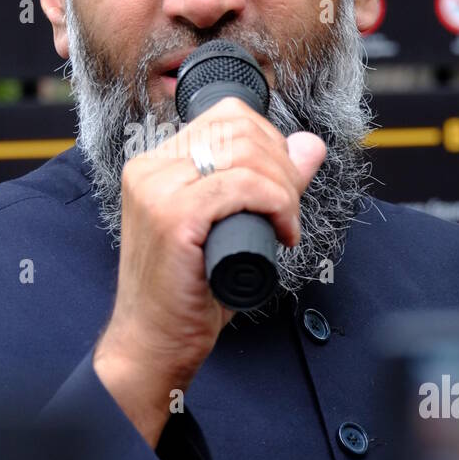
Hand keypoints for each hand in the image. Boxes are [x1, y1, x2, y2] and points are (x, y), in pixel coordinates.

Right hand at [93, 97, 326, 446]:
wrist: (154, 343)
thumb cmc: (188, 293)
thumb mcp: (233, 226)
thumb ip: (269, 183)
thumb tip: (308, 145)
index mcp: (155, 164)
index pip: (227, 116)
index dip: (270, 143)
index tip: (283, 186)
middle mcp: (150, 168)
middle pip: (240, 129)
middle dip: (282, 167)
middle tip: (289, 211)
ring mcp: (157, 189)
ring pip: (245, 154)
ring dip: (283, 189)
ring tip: (285, 226)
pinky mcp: (172, 217)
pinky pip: (242, 185)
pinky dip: (276, 203)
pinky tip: (281, 232)